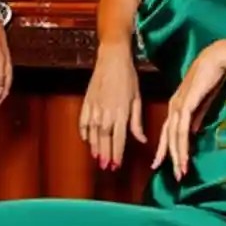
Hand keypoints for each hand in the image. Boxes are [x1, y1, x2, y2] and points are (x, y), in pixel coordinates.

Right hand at [79, 43, 144, 170]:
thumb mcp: (137, 99)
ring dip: (95, 147)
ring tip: (97, 158)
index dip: (117, 153)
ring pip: (93, 133)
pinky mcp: (87, 101)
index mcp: (121, 112)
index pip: (119, 139)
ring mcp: (94, 108)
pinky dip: (84, 131)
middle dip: (105, 154)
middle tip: (106, 167)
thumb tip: (142, 139)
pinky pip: (83, 121)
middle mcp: (106, 113)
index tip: (117, 165)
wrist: (112, 58)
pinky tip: (87, 139)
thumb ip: (137, 121)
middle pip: (105, 139)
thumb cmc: (128, 77)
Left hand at [151, 44, 225, 180]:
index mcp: (177, 105)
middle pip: (168, 137)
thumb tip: (193, 133)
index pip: (167, 131)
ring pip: (174, 136)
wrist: (217, 60)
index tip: (160, 164)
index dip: (164, 148)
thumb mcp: (203, 102)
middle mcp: (174, 106)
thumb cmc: (212, 78)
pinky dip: (182, 146)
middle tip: (174, 176)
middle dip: (170, 158)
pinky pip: (182, 130)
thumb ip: (196, 117)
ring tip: (181, 172)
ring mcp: (178, 105)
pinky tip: (184, 158)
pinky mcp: (186, 104)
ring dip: (177, 156)